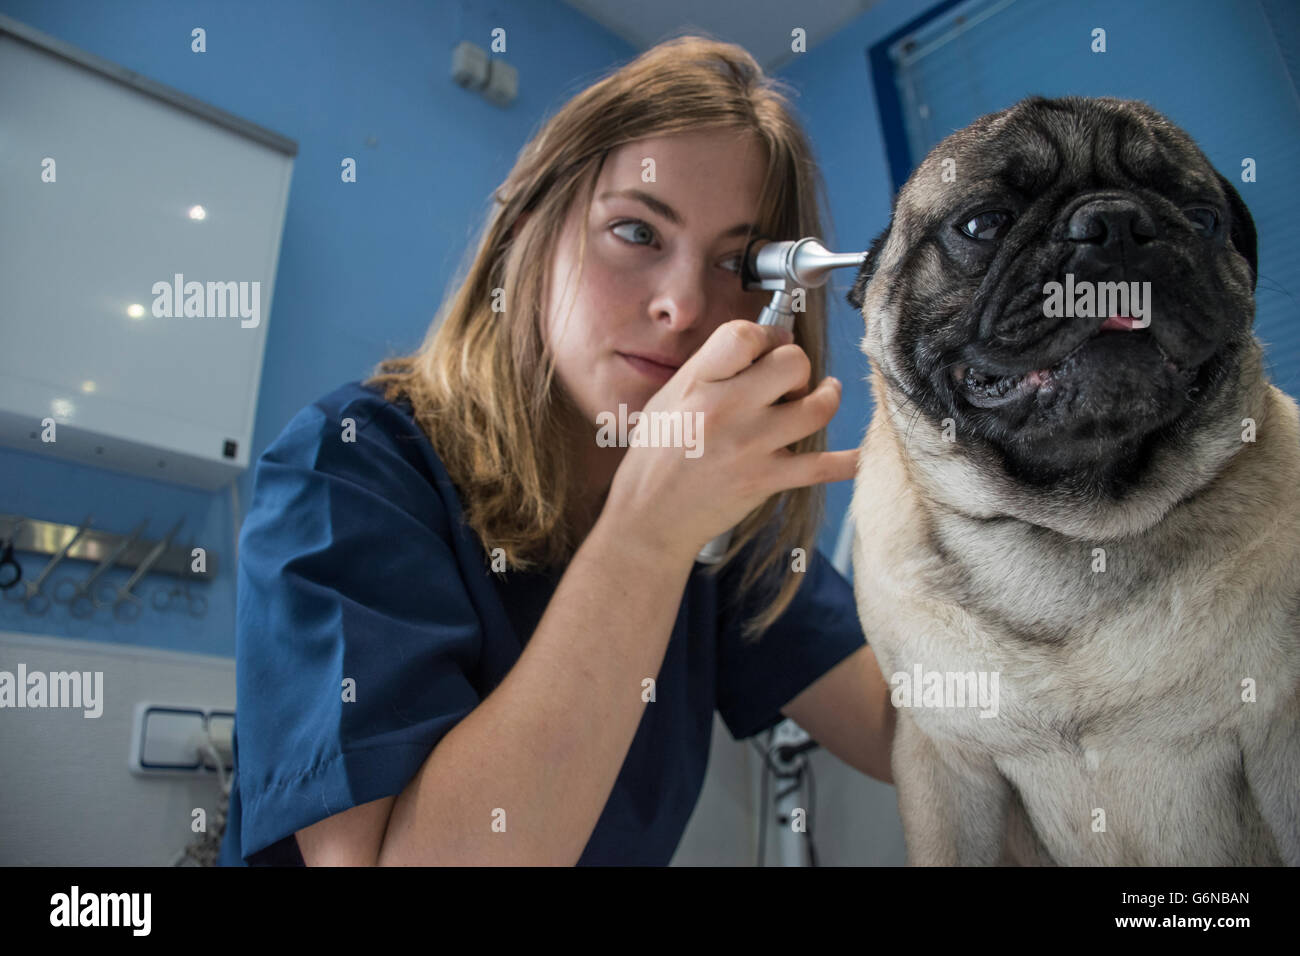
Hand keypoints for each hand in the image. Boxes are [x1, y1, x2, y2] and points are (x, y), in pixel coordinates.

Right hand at [604, 319, 858, 558]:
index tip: (770, 345)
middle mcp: (725, 410)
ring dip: (826, 397)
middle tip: (788, 381)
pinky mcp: (766, 479)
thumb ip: (710, 370)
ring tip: (822, 396)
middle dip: (797, 367)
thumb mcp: (668, 398)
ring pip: (817, 407)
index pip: (745, 335)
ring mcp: (750, 446)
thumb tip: (761, 346)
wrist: (650, 517)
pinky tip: (859, 453)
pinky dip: (849, 461)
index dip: (768, 335)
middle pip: (792, 363)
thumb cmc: (656, 457)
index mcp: (697, 383)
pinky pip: (823, 466)